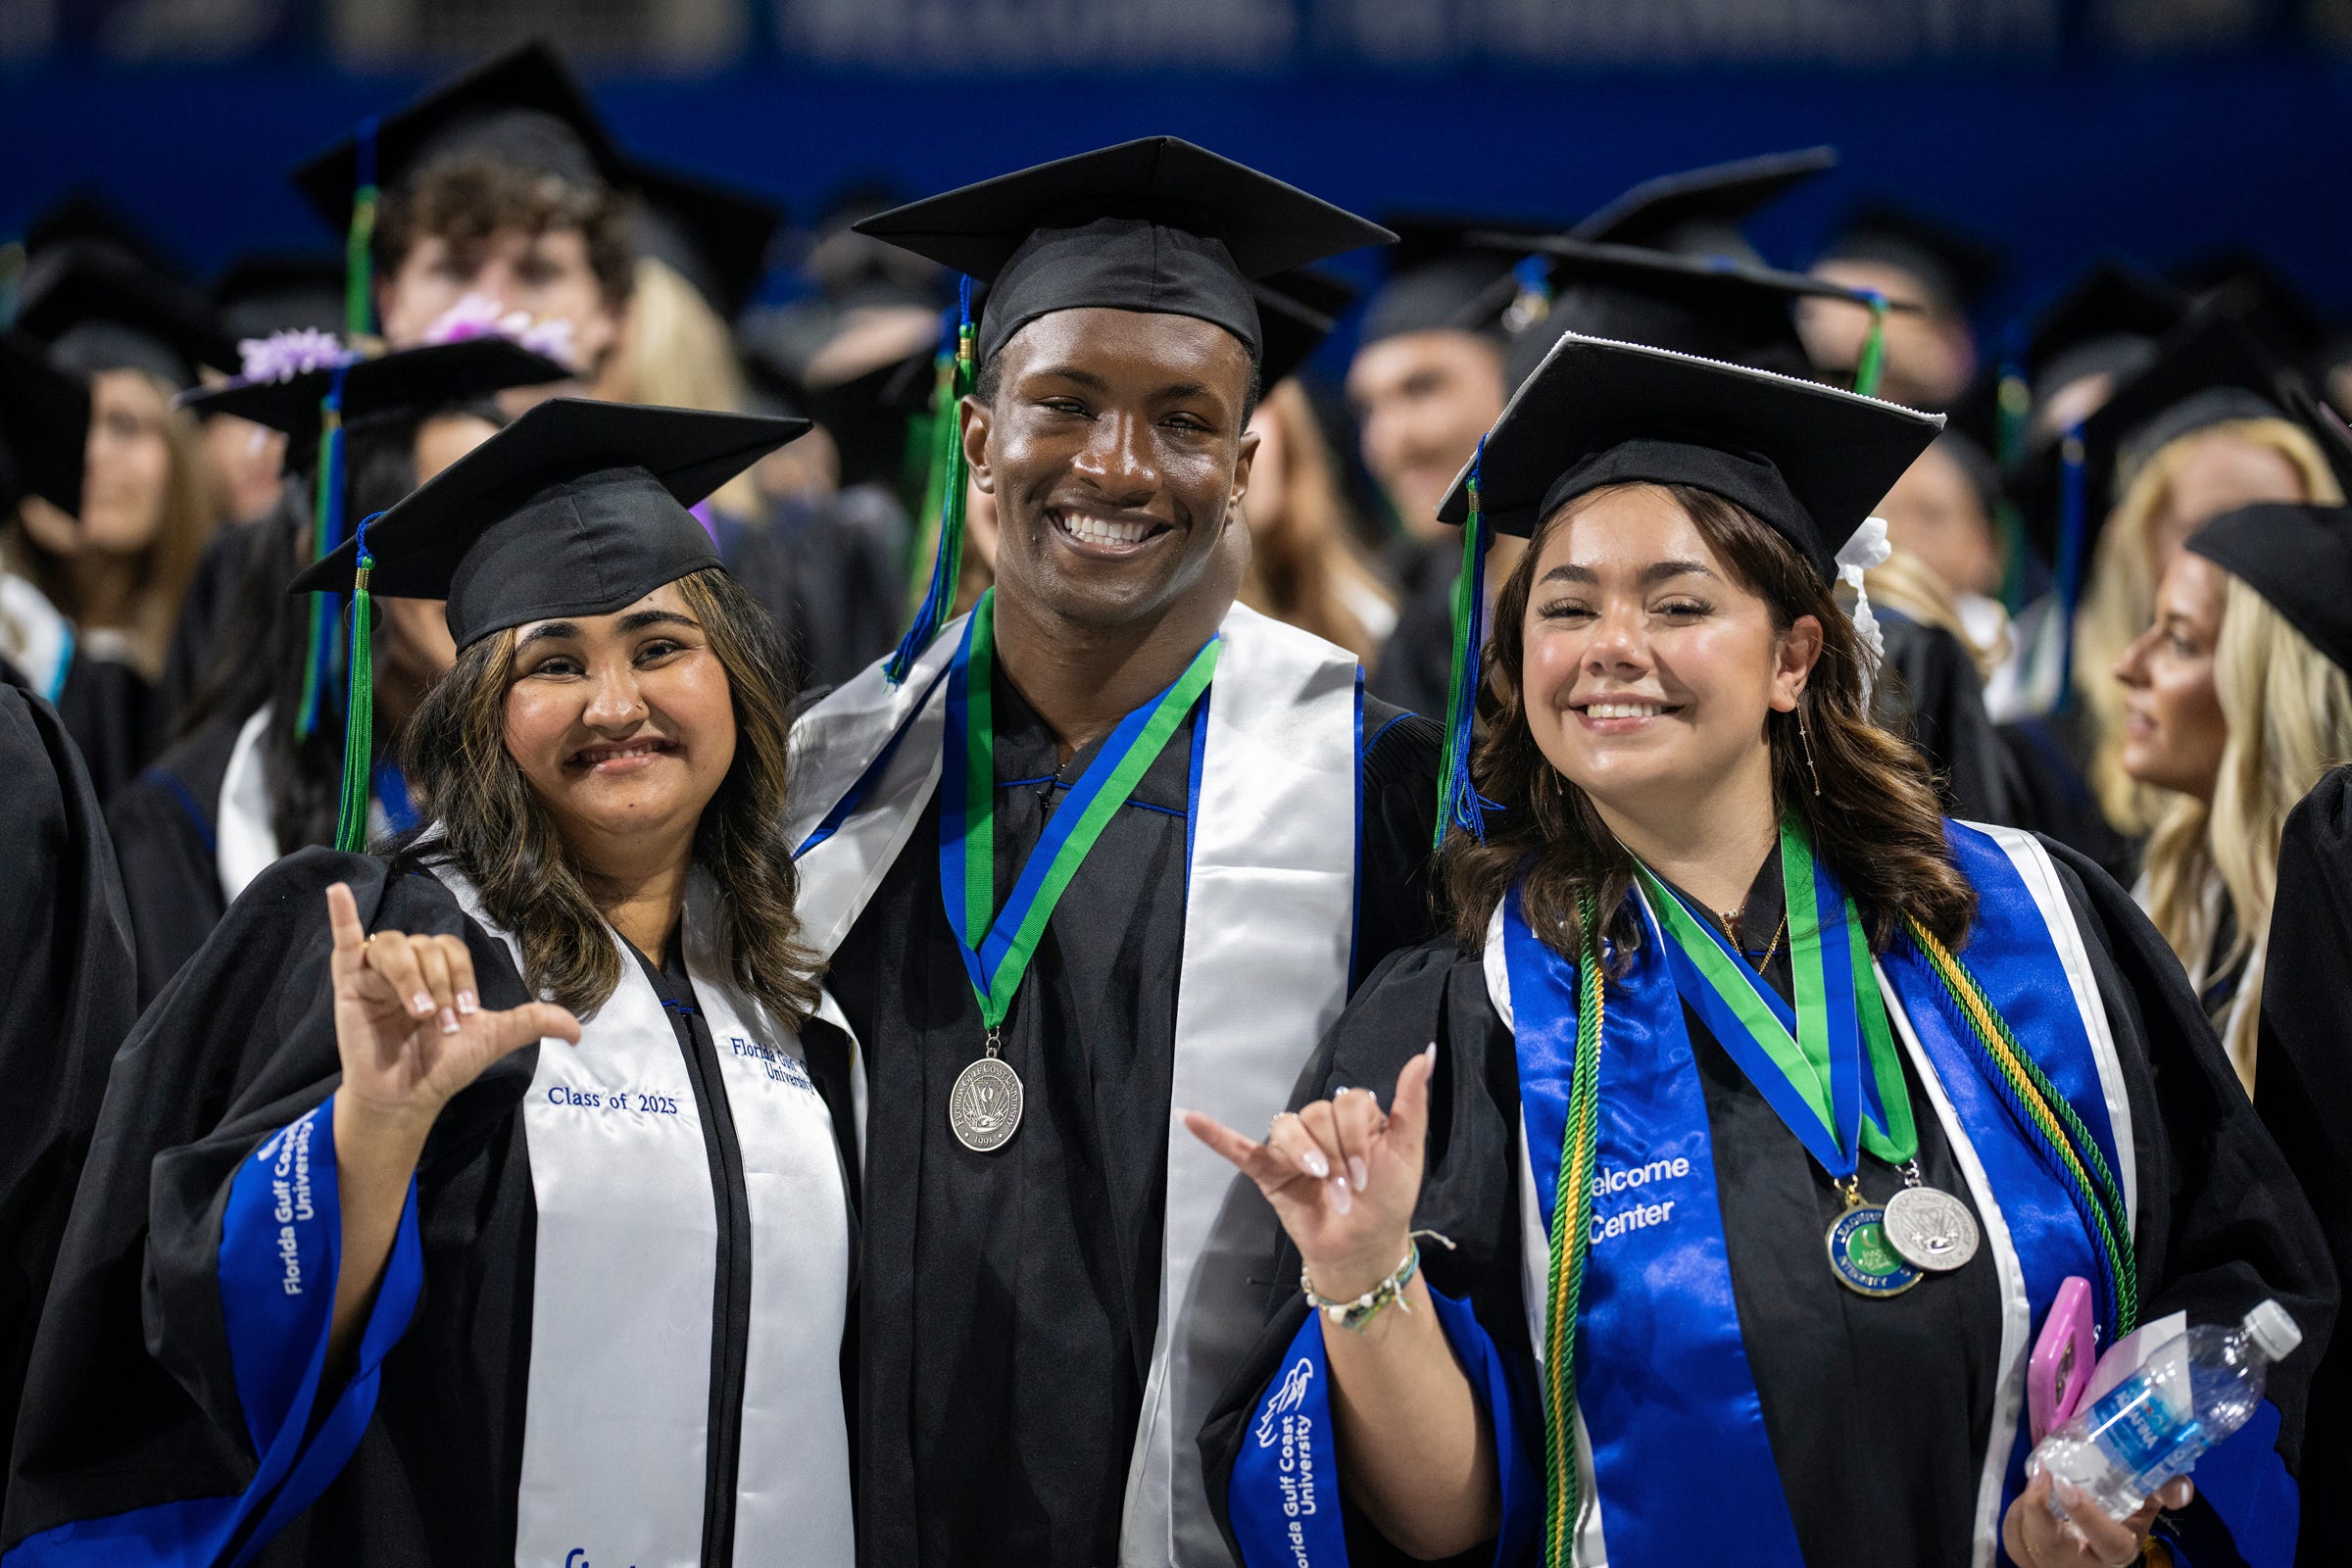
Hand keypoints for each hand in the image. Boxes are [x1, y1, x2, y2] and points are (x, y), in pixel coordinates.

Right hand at [325, 882, 579, 1143]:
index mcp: (440, 970)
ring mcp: (376, 973)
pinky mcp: (348, 983)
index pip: (452, 948)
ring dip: (410, 978)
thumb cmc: (444, 1065)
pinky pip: (344, 941)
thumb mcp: (494, 1038)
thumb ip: (532, 1023)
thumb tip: (577, 1031)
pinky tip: (338, 892)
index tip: (465, 1015)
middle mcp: (409, 965)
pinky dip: (341, 915)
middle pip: (425, 945)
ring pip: (393, 945)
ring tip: (418, 1013)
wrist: (407, 1097)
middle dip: (440, 986)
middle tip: (440, 1024)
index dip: (461, 977)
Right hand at [1183, 1044, 1435, 1302]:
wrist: (1363, 1248)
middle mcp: (1321, 1125)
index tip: (1367, 1176)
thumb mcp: (1408, 1151)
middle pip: (1318, 1114)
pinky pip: (1237, 1147)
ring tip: (1319, 1184)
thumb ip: (1412, 1104)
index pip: (1348, 1103)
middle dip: (1336, 1155)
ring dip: (1304, 1156)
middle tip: (1347, 1190)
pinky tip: (1188, 1117)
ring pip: (1287, 1128)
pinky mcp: (1266, 1170)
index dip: (1358, 1138)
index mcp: (1354, 1116)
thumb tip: (1423, 1053)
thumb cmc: (1388, 1199)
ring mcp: (1291, 1147)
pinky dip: (1214, 1134)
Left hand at [2003, 1470, 2191, 1566]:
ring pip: (2025, 1541)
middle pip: (2051, 1546)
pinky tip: (2026, 1500)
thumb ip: (2164, 1491)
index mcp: (2118, 1550)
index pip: (2106, 1540)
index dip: (2085, 1514)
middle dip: (2037, 1507)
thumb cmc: (2121, 1519)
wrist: (2101, 1544)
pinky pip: (2013, 1541)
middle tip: (2041, 1472)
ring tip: (2037, 1480)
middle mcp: (2084, 1564)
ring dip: (2024, 1507)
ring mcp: (2054, 1565)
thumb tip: (2181, 1489)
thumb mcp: (2144, 1505)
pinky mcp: (2032, 1561)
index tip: (2065, 1483)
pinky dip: (2014, 1517)